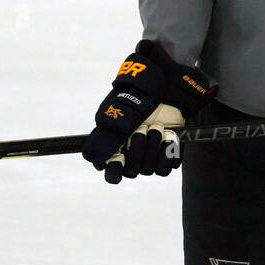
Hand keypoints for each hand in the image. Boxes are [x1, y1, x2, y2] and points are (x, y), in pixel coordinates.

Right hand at [82, 39, 216, 183]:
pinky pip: (169, 166)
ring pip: (151, 169)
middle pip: (133, 171)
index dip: (115, 170)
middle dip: (138, 147)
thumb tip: (95, 159)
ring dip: (155, 146)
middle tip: (143, 127)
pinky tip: (169, 134)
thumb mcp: (117, 112)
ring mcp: (152, 158)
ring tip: (157, 126)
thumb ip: (106, 136)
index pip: (112, 175)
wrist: (165, 89)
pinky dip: (169, 149)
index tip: (119, 156)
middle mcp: (134, 158)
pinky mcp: (170, 156)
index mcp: (117, 149)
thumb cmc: (137, 98)